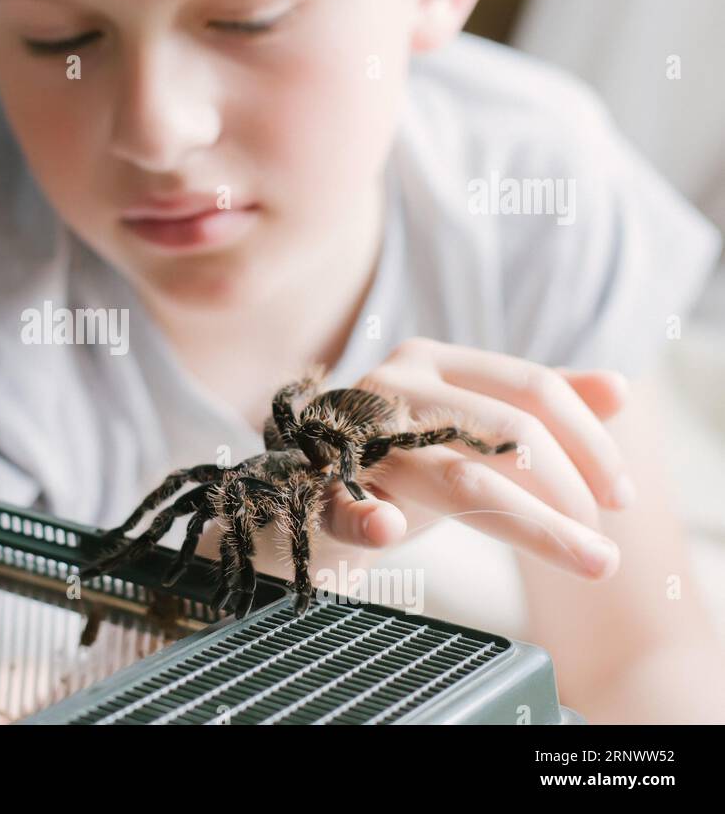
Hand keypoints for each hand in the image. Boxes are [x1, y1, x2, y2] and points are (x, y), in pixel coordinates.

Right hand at [308, 337, 632, 583]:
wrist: (300, 494)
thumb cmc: (398, 462)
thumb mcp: (468, 427)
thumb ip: (536, 406)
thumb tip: (619, 388)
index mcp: (431, 360)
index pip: (533, 387)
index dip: (591, 441)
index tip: (620, 497)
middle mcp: (391, 385)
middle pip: (506, 430)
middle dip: (571, 491)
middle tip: (601, 546)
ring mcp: (350, 435)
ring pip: (458, 477)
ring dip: (534, 526)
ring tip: (587, 560)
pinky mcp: (313, 488)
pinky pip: (341, 504)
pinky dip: (363, 518)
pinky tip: (385, 529)